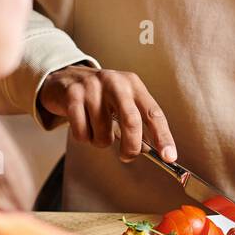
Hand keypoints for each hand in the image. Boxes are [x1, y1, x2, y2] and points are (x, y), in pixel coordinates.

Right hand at [38, 66, 176, 162]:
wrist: (65, 78)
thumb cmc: (100, 95)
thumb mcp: (123, 102)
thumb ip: (138, 122)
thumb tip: (152, 150)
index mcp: (134, 85)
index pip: (154, 113)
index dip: (163, 137)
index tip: (169, 156)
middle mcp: (116, 83)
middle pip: (131, 121)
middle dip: (131, 146)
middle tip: (127, 156)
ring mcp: (93, 87)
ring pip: (103, 132)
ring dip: (100, 141)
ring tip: (96, 130)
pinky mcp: (73, 95)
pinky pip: (82, 132)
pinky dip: (84, 137)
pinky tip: (83, 125)